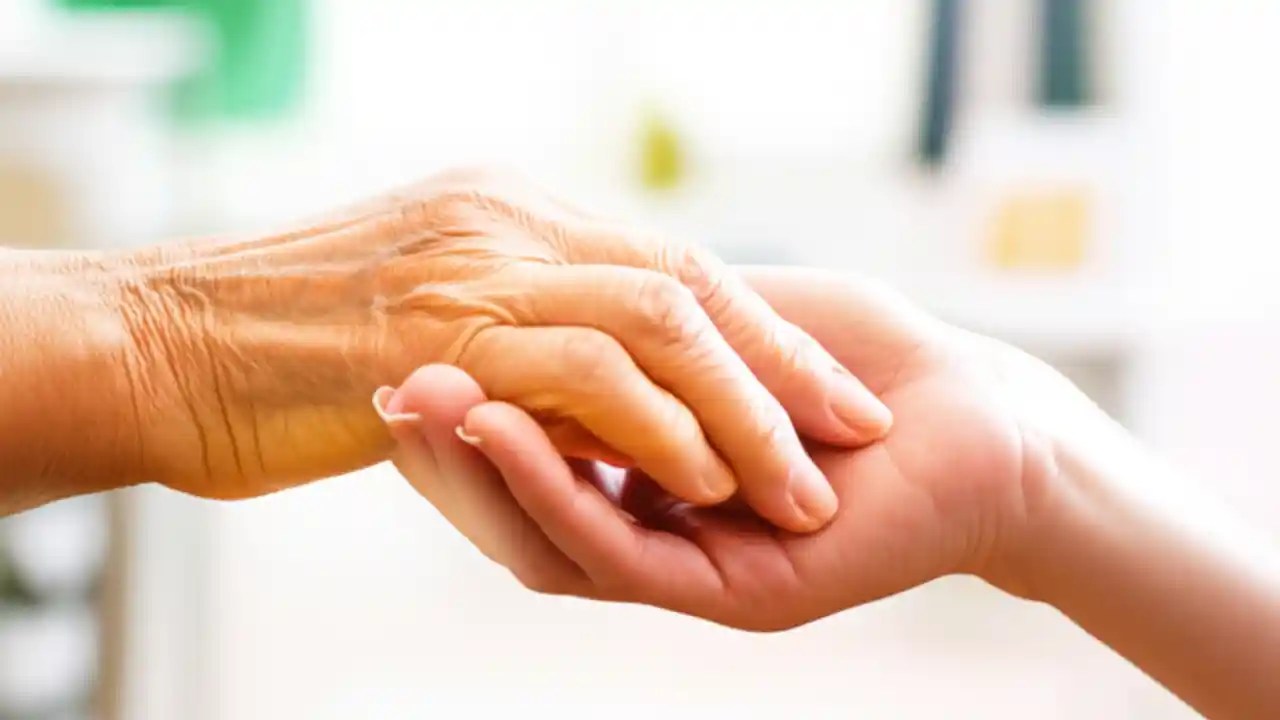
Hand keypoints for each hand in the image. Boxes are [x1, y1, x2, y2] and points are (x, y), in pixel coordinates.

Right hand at [109, 170, 888, 530]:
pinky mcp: (440, 335)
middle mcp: (507, 224)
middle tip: (857, 421)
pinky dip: (655, 423)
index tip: (822, 386)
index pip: (664, 267)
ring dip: (740, 405)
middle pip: (685, 283)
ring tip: (810, 476)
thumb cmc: (273, 334)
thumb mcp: (415, 300)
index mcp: (510, 213)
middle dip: (783, 360)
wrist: (151, 343)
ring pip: (654, 322)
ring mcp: (474, 272)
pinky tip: (709, 479)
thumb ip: (500, 319)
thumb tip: (566, 372)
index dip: (753, 329)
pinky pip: (582, 373)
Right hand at [382, 266, 1107, 628]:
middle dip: (451, 448)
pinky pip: (623, 550)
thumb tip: (535, 300)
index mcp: (649, 472)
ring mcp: (691, 565)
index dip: (467, 409)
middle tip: (383, 383)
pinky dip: (559, 492)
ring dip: (487, 472)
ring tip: (425, 405)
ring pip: (559, 537)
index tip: (406, 346)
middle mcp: (658, 526)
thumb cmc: (860, 362)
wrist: (976, 412)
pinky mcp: (731, 593)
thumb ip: (641, 329)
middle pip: (525, 505)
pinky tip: (507, 435)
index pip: (532, 452)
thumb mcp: (729, 323)